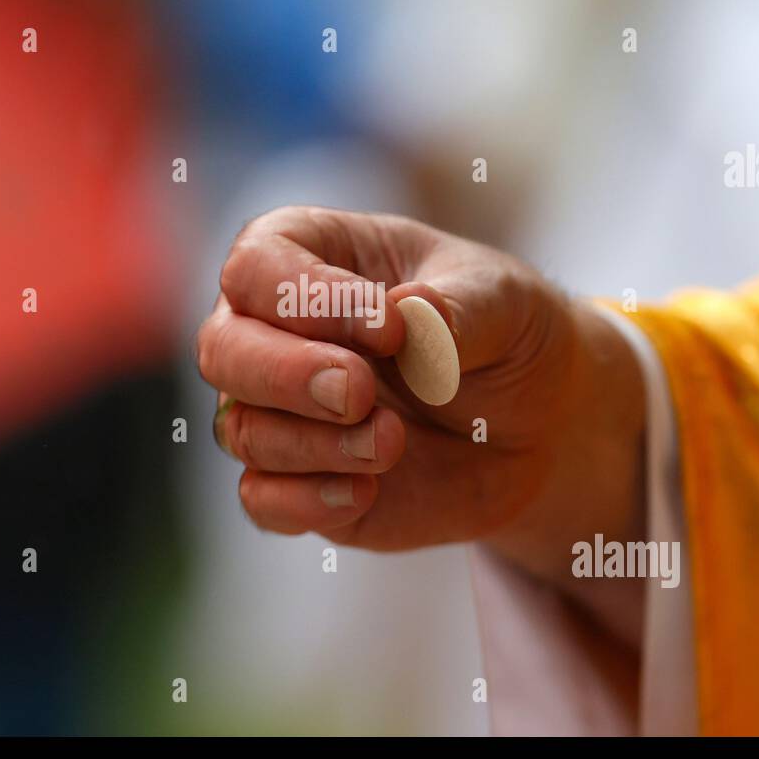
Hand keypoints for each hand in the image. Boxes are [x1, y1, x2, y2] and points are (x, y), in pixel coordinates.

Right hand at [197, 206, 647, 642]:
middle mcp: (274, 332)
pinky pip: (262, 500)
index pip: (258, 266)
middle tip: (361, 392)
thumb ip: (460, 308)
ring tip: (394, 440)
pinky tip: (367, 492)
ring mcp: (281, 412)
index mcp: (311, 257)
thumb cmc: (504, 334)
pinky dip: (306, 501)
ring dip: (314, 443)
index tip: (389, 328)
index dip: (306, 298)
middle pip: (222, 349)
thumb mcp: (505, 302)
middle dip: (286, 375)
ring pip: (240, 430)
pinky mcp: (298, 482)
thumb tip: (410, 313)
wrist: (536, 423)